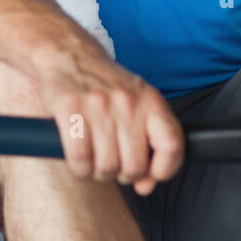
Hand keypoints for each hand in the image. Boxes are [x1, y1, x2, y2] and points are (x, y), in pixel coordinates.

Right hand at [36, 51, 184, 196]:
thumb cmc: (105, 86)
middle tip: (113, 162)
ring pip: (106, 167)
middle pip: (134, 166)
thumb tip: (147, 186)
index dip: (164, 170)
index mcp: (150, 100)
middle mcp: (127, 101)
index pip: (172, 145)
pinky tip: (78, 157)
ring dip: (97, 172)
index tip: (151, 176)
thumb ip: (149, 144)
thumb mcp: (137, 105)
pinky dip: (78, 167)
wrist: (69, 54)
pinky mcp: (70, 107)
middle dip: (122, 175)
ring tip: (94, 157)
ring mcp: (98, 104)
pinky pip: (79, 159)